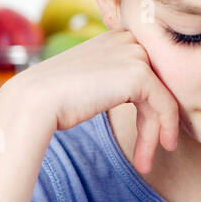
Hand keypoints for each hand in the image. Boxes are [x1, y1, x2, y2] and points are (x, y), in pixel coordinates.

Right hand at [7, 27, 178, 172]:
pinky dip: (165, 129)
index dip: (149, 107)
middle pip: (157, 86)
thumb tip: (142, 98)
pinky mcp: (139, 73)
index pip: (146, 74)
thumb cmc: (55, 99)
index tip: (147, 135)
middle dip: (153, 124)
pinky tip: (160, 149)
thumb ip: (115, 80)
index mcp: (116, 37)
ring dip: (155, 134)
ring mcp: (135, 53)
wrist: (35, 102)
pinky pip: (165, 105)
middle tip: (146, 156)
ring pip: (162, 98)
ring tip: (146, 163)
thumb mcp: (91, 81)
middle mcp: (128, 39)